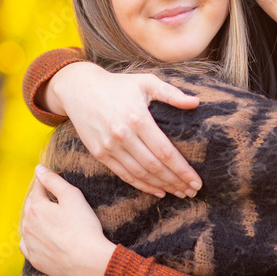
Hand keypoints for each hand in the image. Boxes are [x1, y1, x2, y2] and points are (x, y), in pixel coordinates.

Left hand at [20, 165, 116, 275]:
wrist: (87, 261)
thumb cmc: (83, 226)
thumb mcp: (72, 196)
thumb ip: (53, 181)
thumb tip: (38, 169)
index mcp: (36, 208)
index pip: (37, 188)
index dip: (44, 182)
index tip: (50, 179)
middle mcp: (28, 225)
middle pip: (30, 206)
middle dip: (38, 198)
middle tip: (49, 195)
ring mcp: (30, 244)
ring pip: (27, 225)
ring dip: (33, 218)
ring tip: (46, 216)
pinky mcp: (34, 259)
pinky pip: (27, 244)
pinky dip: (31, 238)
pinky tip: (40, 237)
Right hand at [45, 62, 202, 198]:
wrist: (80, 89)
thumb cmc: (118, 84)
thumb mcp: (145, 82)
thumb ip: (171, 93)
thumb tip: (196, 102)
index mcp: (137, 118)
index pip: (165, 151)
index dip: (182, 169)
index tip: (197, 181)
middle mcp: (123, 135)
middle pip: (155, 167)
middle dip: (176, 182)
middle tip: (193, 192)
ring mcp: (110, 146)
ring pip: (140, 174)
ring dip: (162, 187)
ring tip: (180, 193)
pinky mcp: (100, 154)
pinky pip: (124, 175)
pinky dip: (142, 186)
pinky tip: (158, 191)